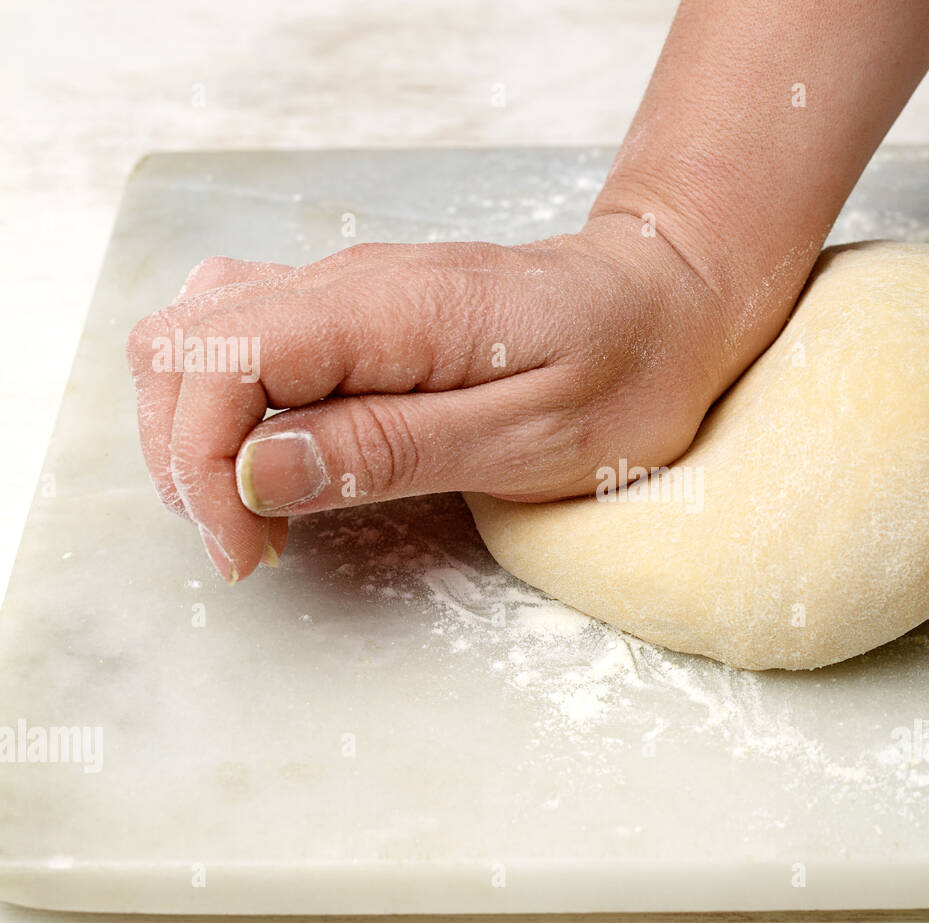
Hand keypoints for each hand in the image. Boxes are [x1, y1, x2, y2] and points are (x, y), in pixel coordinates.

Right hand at [126, 213, 733, 582]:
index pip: (220, 356)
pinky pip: (246, 339)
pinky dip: (230, 409)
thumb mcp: (527, 437)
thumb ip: (389, 447)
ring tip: (258, 514)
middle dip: (184, 458)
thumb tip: (257, 471)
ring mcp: (344, 289)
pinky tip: (281, 464)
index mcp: (389, 308)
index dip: (202, 464)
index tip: (249, 551)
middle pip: (179, 341)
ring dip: (196, 433)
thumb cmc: (623, 372)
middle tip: (251, 547)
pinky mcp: (353, 311)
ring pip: (195, 334)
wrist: (666, 302)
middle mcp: (346, 282)